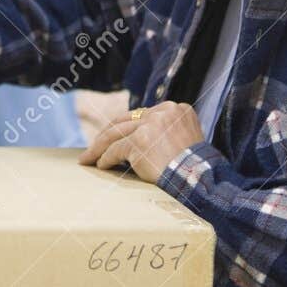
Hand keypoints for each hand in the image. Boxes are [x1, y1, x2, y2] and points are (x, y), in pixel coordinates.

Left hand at [77, 100, 204, 183]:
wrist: (197, 178)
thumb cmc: (193, 166)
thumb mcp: (185, 136)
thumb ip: (165, 129)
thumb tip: (137, 134)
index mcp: (174, 108)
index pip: (141, 115)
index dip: (125, 126)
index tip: (113, 135)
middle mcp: (162, 112)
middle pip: (126, 121)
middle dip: (107, 134)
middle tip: (93, 147)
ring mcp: (150, 125)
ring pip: (116, 134)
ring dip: (99, 147)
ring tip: (89, 157)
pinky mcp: (139, 140)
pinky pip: (116, 149)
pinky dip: (106, 158)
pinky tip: (101, 165)